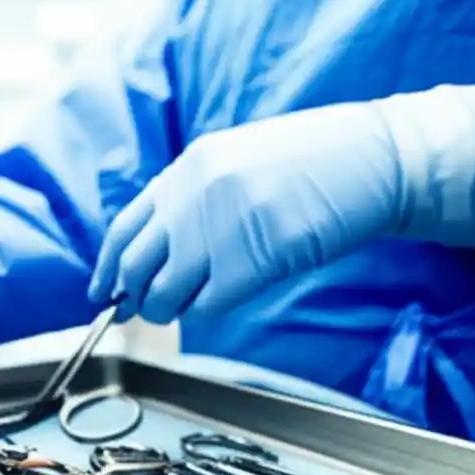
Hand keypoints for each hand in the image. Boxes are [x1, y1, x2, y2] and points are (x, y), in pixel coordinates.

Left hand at [88, 102, 401, 322]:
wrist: (373, 160)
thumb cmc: (316, 164)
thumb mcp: (238, 161)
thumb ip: (195, 196)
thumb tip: (160, 250)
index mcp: (187, 168)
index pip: (125, 227)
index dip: (106, 266)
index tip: (100, 291)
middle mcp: (192, 198)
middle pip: (135, 265)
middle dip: (134, 296)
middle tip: (143, 310)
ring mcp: (217, 231)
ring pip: (162, 293)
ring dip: (168, 310)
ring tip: (186, 306)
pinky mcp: (248, 263)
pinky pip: (203, 307)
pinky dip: (203, 313)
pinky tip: (221, 301)